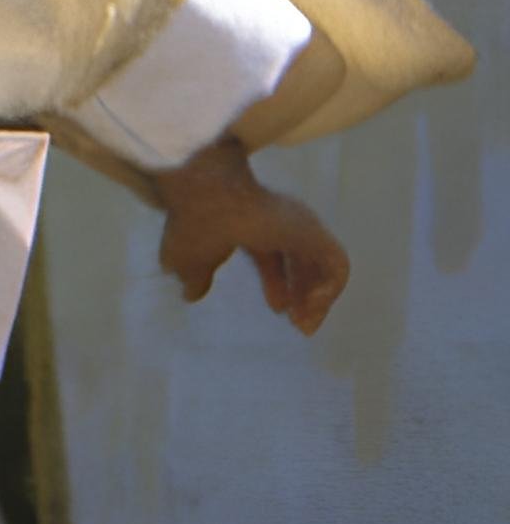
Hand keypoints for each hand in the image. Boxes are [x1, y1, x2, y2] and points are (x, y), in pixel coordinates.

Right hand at [155, 139, 349, 336]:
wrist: (206, 198)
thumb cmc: (193, 228)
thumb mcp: (186, 261)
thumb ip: (195, 279)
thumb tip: (191, 295)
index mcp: (252, 228)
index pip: (275, 259)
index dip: (278, 285)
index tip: (278, 309)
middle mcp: (280, 225)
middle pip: (302, 262)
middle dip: (303, 294)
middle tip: (300, 325)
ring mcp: (300, 227)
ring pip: (324, 265)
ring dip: (319, 297)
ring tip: (306, 324)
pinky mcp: (313, 233)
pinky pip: (337, 265)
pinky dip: (330, 289)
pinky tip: (313, 306)